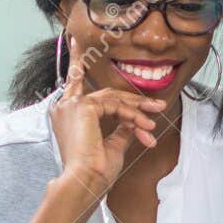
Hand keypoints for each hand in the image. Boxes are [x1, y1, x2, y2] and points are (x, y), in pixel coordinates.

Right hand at [48, 51, 163, 196]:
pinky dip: (132, 115)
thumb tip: (132, 121)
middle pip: (104, 92)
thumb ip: (120, 129)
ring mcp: (71, 105)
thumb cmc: (94, 172)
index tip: (77, 41)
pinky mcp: (83, 106)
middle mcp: (64, 107)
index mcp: (67, 115)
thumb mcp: (111, 145)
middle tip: (158, 106)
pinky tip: (144, 128)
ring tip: (153, 125)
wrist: (84, 181)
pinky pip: (115, 105)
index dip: (78, 60)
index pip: (75, 82)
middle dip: (133, 100)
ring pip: (113, 98)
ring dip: (137, 112)